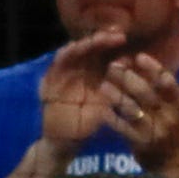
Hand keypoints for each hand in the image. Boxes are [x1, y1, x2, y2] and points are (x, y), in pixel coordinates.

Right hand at [35, 29, 127, 153]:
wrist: (67, 142)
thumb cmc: (89, 123)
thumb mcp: (107, 102)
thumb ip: (116, 84)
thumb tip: (129, 62)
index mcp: (94, 73)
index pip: (103, 52)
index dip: (112, 43)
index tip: (124, 39)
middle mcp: (78, 70)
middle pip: (89, 48)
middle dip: (101, 39)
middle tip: (115, 35)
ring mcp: (62, 74)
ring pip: (73, 51)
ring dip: (85, 44)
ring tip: (99, 39)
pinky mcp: (49, 80)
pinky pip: (57, 63)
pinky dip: (65, 54)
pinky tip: (74, 48)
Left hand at [108, 45, 178, 171]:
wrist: (175, 161)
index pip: (167, 81)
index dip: (152, 68)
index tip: (138, 57)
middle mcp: (169, 115)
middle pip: (146, 92)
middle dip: (128, 77)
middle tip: (112, 65)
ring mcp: (154, 130)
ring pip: (131, 108)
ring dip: (116, 94)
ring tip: (104, 83)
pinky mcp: (140, 143)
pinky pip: (122, 127)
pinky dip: (111, 117)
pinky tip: (101, 107)